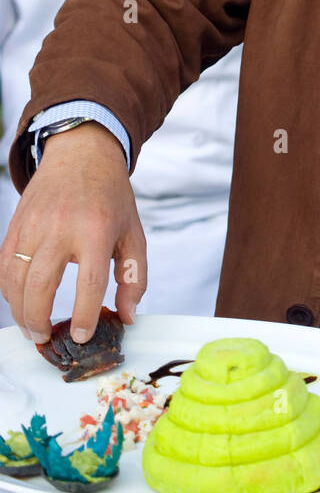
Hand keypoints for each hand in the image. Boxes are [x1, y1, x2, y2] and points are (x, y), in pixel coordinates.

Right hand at [0, 122, 146, 344]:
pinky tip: (20, 303)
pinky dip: (8, 289)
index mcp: (96, 229)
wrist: (82, 154)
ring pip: (16, 278)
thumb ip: (133, 276)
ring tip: (31, 329)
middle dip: (39, 319)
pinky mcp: (16, 224)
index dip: (83, 313)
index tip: (81, 335)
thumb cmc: (110, 197)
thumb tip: (127, 315)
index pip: (89, 281)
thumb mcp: (133, 233)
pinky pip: (5, 264)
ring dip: (19, 310)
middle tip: (45, 338)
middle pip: (42, 284)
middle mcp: (61, 227)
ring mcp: (34, 225)